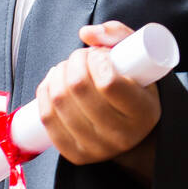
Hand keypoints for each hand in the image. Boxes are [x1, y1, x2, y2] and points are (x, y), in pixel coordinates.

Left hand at [36, 21, 160, 169]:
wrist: (136, 130)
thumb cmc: (138, 88)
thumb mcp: (140, 58)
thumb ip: (118, 35)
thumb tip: (86, 33)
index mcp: (143, 111)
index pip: (108, 83)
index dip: (96, 60)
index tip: (100, 53)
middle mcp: (121, 135)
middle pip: (79, 89)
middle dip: (74, 62)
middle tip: (82, 56)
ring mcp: (96, 148)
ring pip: (59, 102)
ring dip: (58, 74)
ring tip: (68, 67)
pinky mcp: (76, 154)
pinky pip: (48, 119)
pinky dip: (44, 94)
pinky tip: (52, 81)